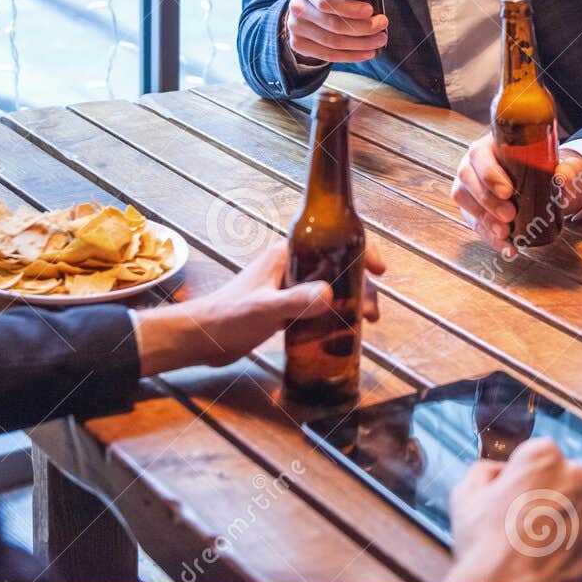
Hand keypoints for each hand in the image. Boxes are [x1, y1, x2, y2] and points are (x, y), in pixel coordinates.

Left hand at [135, 240, 385, 375]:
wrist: (201, 339)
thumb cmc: (227, 318)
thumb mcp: (263, 309)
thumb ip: (294, 301)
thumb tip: (331, 296)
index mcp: (288, 255)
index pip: (333, 242)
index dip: (361, 252)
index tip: (380, 270)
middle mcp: (291, 266)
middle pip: (337, 267)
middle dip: (360, 286)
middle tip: (371, 314)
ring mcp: (288, 286)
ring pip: (330, 287)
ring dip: (351, 301)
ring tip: (365, 323)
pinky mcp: (284, 307)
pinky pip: (318, 306)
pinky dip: (335, 314)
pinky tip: (344, 331)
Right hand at [285, 0, 390, 63]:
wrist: (303, 8)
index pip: (326, 1)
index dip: (349, 8)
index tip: (371, 10)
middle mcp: (296, 6)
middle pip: (332, 24)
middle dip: (362, 28)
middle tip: (383, 26)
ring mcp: (295, 28)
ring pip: (332, 42)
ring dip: (361, 44)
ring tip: (380, 40)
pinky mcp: (299, 45)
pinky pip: (328, 55)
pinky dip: (351, 56)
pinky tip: (368, 53)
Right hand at [444, 438, 581, 581]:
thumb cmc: (483, 547)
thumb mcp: (465, 496)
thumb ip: (485, 470)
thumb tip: (498, 470)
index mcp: (541, 455)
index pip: (542, 453)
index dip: (527, 475)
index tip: (519, 494)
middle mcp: (575, 473)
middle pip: (568, 475)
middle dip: (553, 494)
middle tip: (532, 522)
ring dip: (577, 514)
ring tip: (551, 541)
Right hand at [451, 135, 581, 257]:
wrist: (544, 184)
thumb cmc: (544, 168)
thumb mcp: (557, 164)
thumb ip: (564, 170)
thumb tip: (563, 180)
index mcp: (490, 146)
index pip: (479, 155)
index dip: (489, 174)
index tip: (508, 192)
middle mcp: (474, 164)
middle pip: (467, 179)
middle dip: (488, 201)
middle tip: (509, 216)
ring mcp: (469, 187)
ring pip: (465, 201)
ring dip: (485, 220)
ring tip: (505, 233)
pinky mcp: (472, 209)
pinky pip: (475, 223)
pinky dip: (490, 238)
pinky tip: (507, 248)